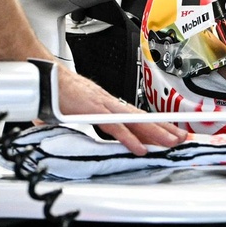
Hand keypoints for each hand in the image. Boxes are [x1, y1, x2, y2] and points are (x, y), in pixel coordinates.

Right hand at [55, 67, 186, 154]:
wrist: (43, 78)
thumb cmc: (56, 93)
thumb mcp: (74, 113)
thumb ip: (80, 124)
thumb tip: (76, 136)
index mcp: (107, 104)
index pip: (136, 117)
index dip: (153, 125)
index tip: (168, 133)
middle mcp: (110, 103)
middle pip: (143, 119)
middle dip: (164, 128)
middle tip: (182, 137)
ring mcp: (103, 106)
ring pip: (136, 121)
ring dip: (156, 133)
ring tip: (172, 142)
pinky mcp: (94, 111)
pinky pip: (115, 127)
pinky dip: (129, 138)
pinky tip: (140, 148)